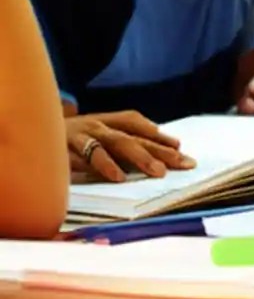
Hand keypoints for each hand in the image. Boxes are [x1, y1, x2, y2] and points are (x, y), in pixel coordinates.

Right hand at [67, 111, 194, 182]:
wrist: (26, 130)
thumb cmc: (69, 139)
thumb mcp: (93, 137)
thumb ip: (122, 141)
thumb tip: (164, 148)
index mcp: (104, 121)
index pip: (135, 123)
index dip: (158, 135)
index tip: (180, 148)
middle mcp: (96, 125)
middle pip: (134, 136)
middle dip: (159, 151)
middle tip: (181, 164)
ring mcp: (82, 134)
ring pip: (117, 143)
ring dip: (140, 157)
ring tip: (158, 172)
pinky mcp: (67, 148)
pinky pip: (88, 157)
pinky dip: (105, 166)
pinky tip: (119, 177)